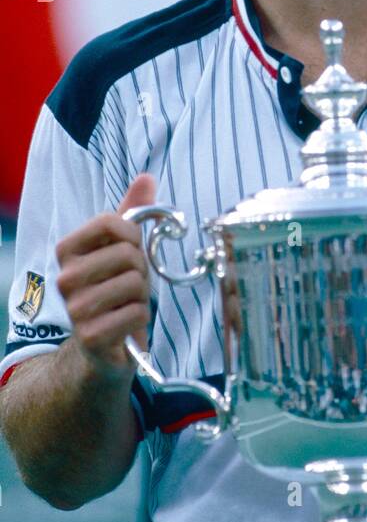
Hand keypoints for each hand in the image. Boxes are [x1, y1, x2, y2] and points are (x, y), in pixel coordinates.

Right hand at [56, 174, 155, 380]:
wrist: (104, 344)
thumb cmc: (115, 290)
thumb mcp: (122, 247)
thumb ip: (132, 212)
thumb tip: (147, 177)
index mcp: (67, 250)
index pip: (109, 221)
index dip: (133, 234)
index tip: (131, 250)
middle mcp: (64, 277)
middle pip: (127, 253)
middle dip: (141, 269)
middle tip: (131, 284)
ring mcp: (75, 308)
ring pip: (135, 282)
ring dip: (143, 295)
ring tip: (128, 302)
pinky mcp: (90, 335)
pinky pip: (137, 312)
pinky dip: (141, 317)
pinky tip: (127, 323)